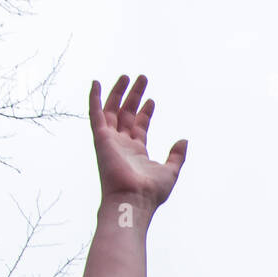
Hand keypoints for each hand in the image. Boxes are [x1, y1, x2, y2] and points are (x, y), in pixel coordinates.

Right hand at [90, 74, 186, 211]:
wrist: (133, 200)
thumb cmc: (150, 192)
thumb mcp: (170, 171)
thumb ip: (177, 156)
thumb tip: (184, 140)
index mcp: (136, 152)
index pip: (139, 127)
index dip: (145, 112)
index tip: (151, 100)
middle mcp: (122, 145)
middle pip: (127, 115)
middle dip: (134, 96)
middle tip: (142, 78)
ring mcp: (110, 141)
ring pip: (112, 111)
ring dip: (118, 93)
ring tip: (127, 76)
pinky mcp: (101, 139)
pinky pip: (95, 114)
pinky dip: (93, 99)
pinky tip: (95, 82)